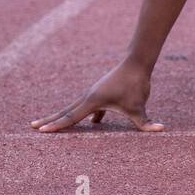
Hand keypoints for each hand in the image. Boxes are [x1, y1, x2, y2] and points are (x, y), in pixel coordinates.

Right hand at [31, 59, 164, 132]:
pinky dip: (87, 114)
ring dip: (62, 116)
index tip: (41, 132)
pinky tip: (94, 122)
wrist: (137, 62)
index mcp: (93, 101)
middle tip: (32, 127)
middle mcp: (89, 96)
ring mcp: (94, 93)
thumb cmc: (136, 84)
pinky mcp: (102, 92)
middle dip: (50, 120)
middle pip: (66, 111)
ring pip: (75, 108)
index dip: (56, 126)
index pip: (71, 118)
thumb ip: (146, 122)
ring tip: (49, 123)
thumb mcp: (140, 106)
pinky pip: (90, 106)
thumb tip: (161, 129)